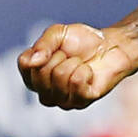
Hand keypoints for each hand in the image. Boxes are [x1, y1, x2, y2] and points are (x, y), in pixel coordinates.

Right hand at [17, 23, 137, 109]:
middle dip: (59, 57)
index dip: (42, 49)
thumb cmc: (83, 42)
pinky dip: (85, 70)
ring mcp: (62, 101)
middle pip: (40, 73)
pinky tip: (89, 73)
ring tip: (81, 64)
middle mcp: (45, 93)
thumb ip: (42, 45)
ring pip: (59, 76)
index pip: (25, 64)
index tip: (56, 48)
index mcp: (34, 77)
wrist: (112, 47)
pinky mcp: (81, 102)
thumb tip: (32, 62)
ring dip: (74, 63)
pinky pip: (76, 82)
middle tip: (71, 56)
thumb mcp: (58, 34)